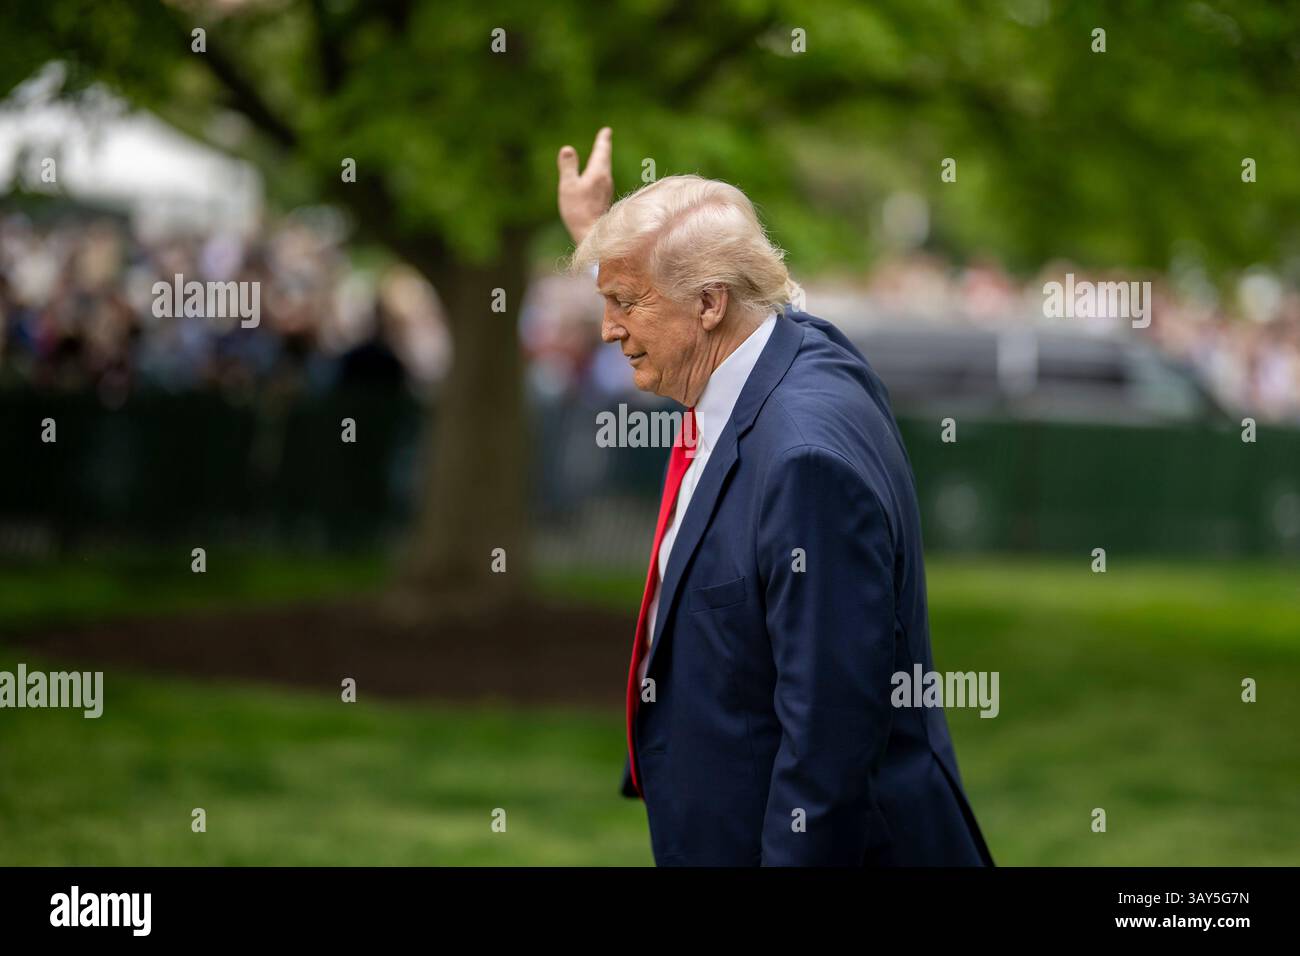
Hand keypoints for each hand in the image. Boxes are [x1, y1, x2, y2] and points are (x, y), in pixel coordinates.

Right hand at [557, 127, 612, 245]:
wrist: (591, 235)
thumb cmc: (578, 211)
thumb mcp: (568, 186)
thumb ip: (568, 167)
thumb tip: (567, 149)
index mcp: (598, 173)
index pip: (602, 151)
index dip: (603, 140)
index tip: (606, 130)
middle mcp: (606, 180)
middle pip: (605, 160)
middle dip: (604, 148)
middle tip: (605, 137)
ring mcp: (606, 192)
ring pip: (605, 172)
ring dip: (602, 162)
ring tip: (601, 155)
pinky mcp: (604, 201)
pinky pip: (602, 182)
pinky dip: (600, 174)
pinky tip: (597, 180)